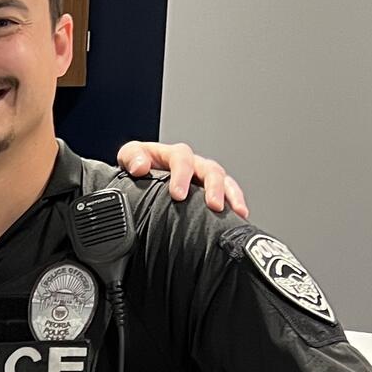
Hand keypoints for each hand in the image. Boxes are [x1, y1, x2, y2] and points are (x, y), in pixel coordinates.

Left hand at [116, 140, 249, 218]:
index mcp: (173, 155)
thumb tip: (140, 166)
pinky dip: (236, 203)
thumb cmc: (138, 169)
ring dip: (231, 195)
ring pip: (224, 181)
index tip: (178, 194)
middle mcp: (193, 164)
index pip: (181, 158)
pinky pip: (230, 193)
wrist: (142, 181)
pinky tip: (241, 217)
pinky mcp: (211, 191)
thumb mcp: (130, 158)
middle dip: (213, 187)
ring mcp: (205, 177)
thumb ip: (132, 157)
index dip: (182, 175)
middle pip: (209, 169)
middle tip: (213, 205)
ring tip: (237, 212)